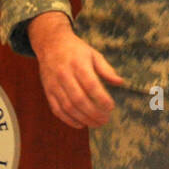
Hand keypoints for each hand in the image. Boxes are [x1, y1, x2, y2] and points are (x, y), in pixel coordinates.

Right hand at [28, 11, 124, 127]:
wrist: (50, 43)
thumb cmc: (76, 50)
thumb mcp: (94, 54)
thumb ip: (106, 69)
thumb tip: (120, 82)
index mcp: (78, 64)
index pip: (91, 85)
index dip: (101, 98)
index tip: (111, 107)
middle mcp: (64, 75)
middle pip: (79, 99)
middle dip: (93, 113)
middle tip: (106, 120)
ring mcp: (54, 84)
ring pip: (68, 107)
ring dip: (83, 119)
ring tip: (96, 123)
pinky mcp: (48, 91)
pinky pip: (57, 109)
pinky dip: (68, 120)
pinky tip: (81, 124)